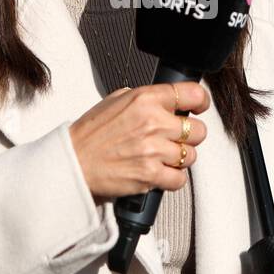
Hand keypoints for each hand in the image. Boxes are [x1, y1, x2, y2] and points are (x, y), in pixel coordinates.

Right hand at [68, 82, 208, 200]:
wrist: (72, 163)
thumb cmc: (90, 134)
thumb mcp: (116, 101)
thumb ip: (145, 99)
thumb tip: (167, 99)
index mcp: (145, 100)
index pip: (192, 94)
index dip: (200, 102)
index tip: (199, 108)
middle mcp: (152, 123)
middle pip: (198, 130)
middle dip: (189, 137)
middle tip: (173, 139)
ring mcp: (153, 150)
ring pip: (191, 156)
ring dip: (179, 159)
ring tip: (161, 158)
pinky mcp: (150, 175)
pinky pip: (180, 179)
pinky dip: (172, 179)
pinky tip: (158, 173)